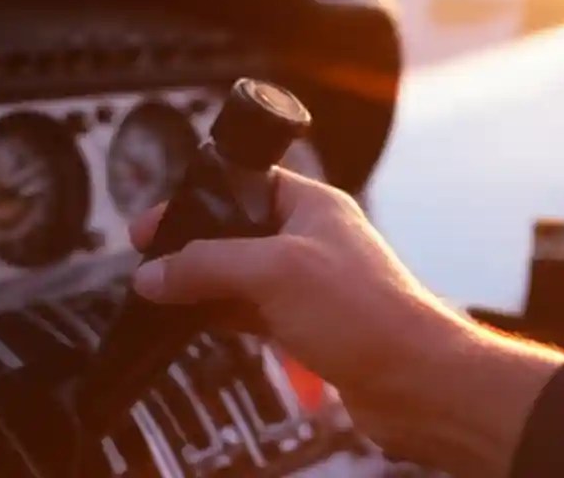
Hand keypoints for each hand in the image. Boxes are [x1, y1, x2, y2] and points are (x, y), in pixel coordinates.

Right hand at [129, 169, 563, 476]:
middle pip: (239, 232)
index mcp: (314, 206)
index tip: (154, 222)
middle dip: (195, 247)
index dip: (199, 198)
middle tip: (149, 264)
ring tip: (161, 296)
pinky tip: (196, 324)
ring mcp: (312, 284)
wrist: (414, 379)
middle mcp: (314, 239)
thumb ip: (209, 265)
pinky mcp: (311, 324)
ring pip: (243, 276)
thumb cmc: (366, 312)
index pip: (246, 184)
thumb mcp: (274, 272)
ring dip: (206, 285)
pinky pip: (255, 312)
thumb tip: (154, 271)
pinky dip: (225, 316)